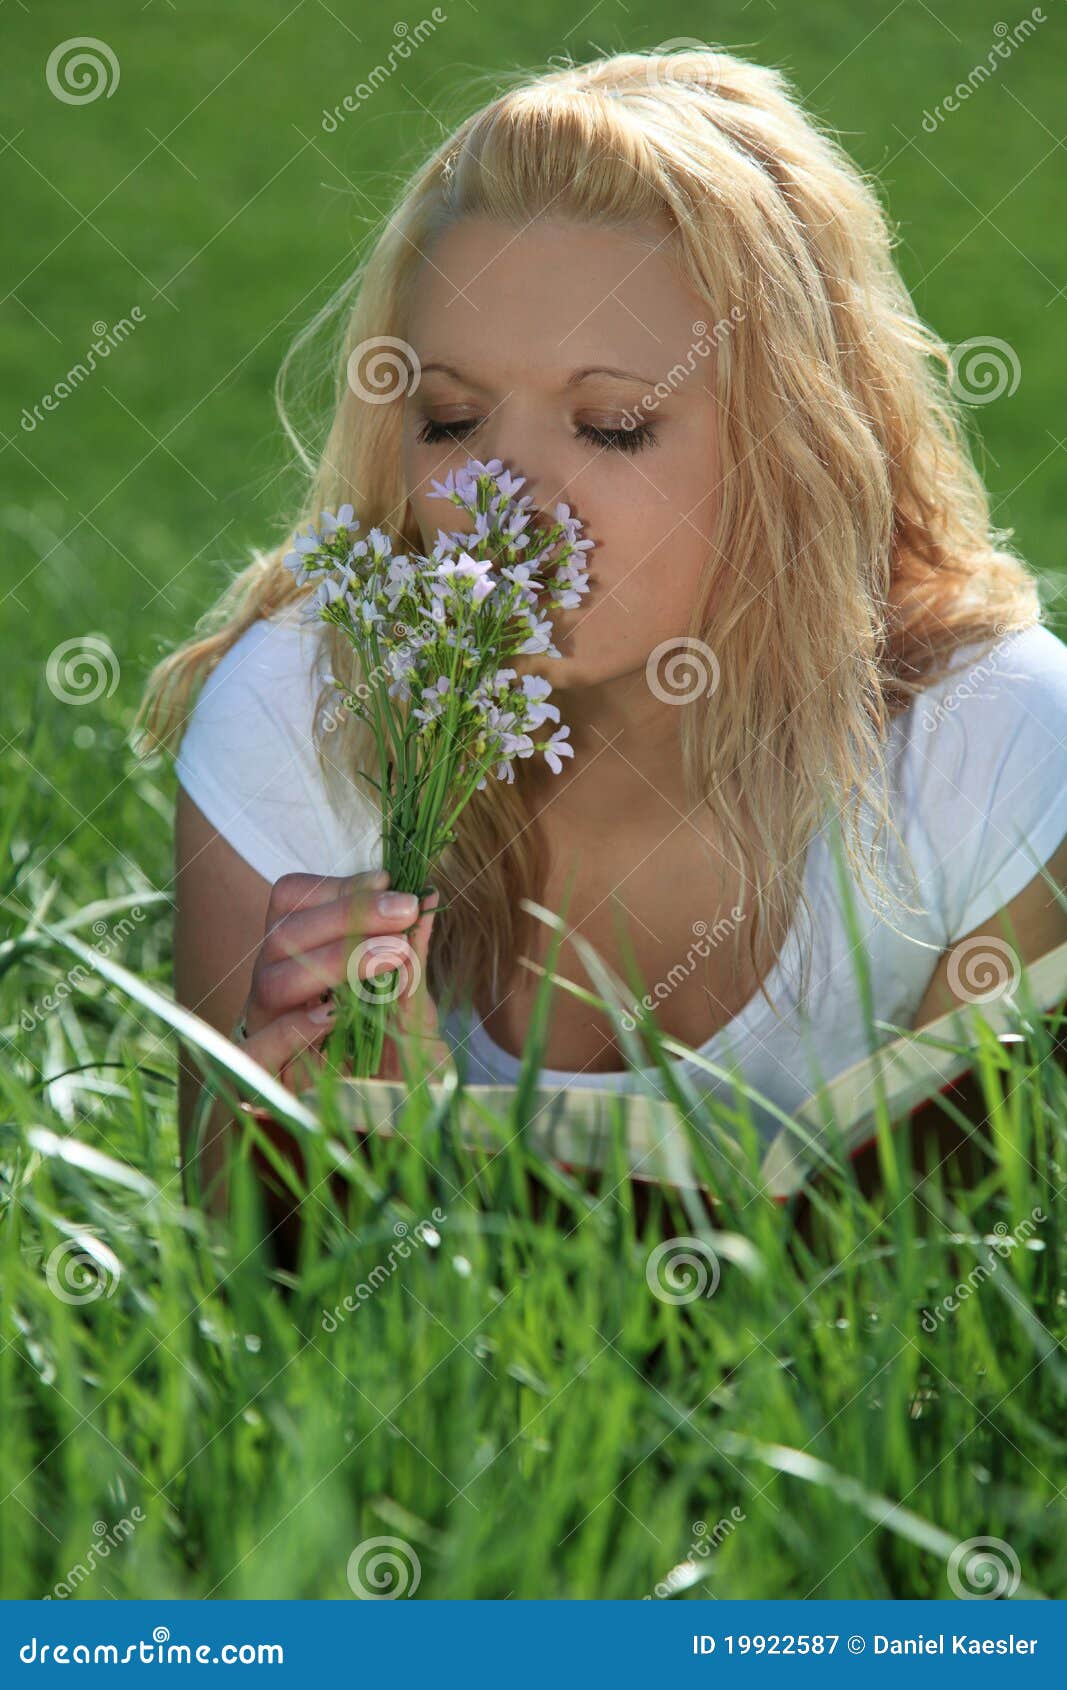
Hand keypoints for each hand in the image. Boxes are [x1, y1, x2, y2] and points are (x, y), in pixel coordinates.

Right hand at [235, 868, 445, 1092]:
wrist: (378, 1148)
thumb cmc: (394, 1075)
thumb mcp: (411, 1013)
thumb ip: (411, 963)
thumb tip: (427, 899)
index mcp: (300, 965)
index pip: (290, 903)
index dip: (336, 887)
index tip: (389, 880)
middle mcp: (274, 995)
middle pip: (282, 933)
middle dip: (347, 913)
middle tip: (404, 912)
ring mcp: (261, 1038)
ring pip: (269, 980)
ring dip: (331, 959)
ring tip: (388, 958)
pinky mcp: (259, 1088)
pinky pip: (253, 1053)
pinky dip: (289, 1030)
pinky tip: (330, 1017)